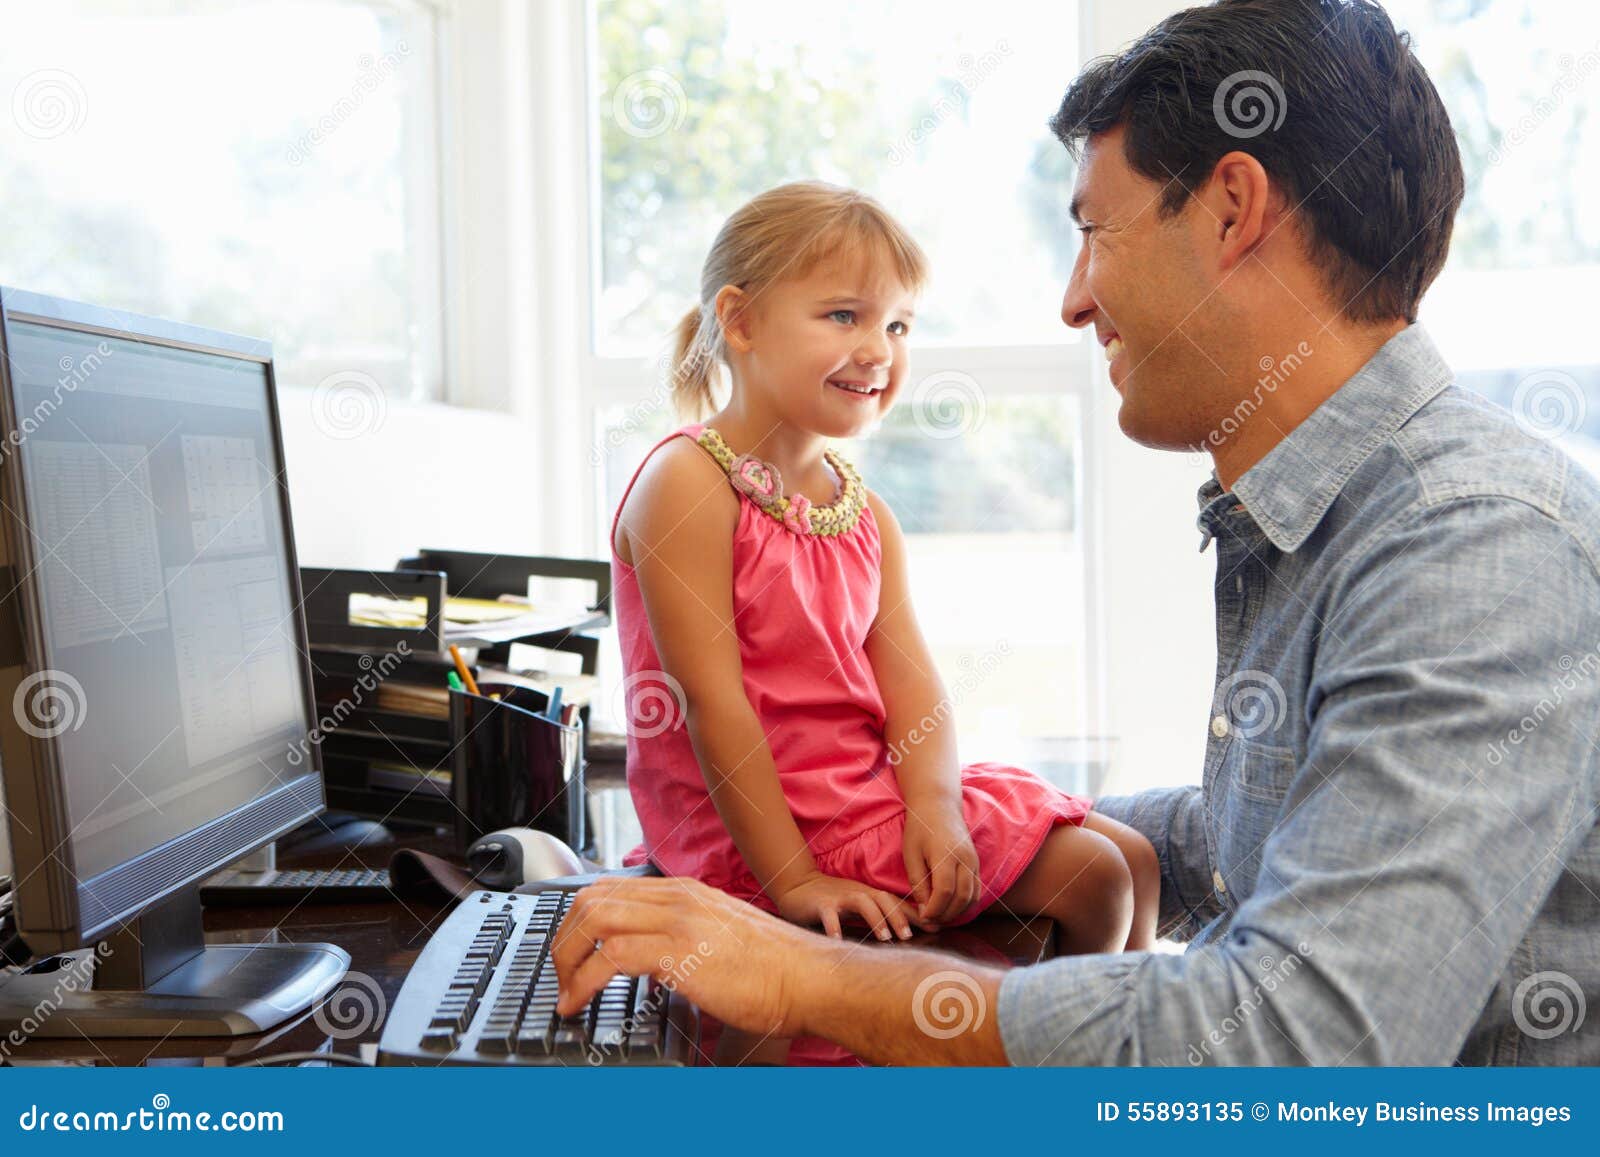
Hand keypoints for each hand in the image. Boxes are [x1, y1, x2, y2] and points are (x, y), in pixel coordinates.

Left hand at [552, 875, 821, 1034]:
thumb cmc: (775, 969)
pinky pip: (610, 957)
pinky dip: (583, 982)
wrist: (810, 979)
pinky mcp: (679, 951)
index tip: (570, 954)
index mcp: (685, 892)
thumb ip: (682, 941)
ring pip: (594, 920)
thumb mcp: (720, 939)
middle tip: (560, 975)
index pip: (610, 889)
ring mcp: (678, 920)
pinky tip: (579, 1003)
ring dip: (566, 959)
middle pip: (592, 899)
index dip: (578, 922)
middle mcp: (677, 897)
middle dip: (564, 939)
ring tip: (565, 992)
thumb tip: (650, 965)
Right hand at [771, 869, 921, 940]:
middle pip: (884, 900)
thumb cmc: (833, 900)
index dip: (916, 915)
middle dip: (899, 917)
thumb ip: (879, 917)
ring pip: (862, 903)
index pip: (897, 903)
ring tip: (884, 937)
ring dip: (875, 919)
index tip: (936, 929)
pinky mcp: (821, 905)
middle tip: (910, 936)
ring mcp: (839, 898)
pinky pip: (829, 915)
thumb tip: (908, 933)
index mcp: (869, 895)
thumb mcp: (859, 906)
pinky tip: (838, 942)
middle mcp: (858, 893)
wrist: (797, 886)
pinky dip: (834, 927)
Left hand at [901, 800, 981, 925]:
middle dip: (946, 915)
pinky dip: (966, 903)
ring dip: (957, 912)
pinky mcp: (976, 863)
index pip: (945, 891)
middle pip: (962, 898)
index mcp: (946, 855)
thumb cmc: (920, 828)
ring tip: (940, 916)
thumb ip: (918, 882)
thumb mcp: (911, 854)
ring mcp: (974, 861)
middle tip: (930, 920)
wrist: (938, 805)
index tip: (922, 916)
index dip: (934, 909)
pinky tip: (950, 907)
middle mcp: (965, 859)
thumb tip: (924, 909)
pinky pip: (976, 890)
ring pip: (973, 897)